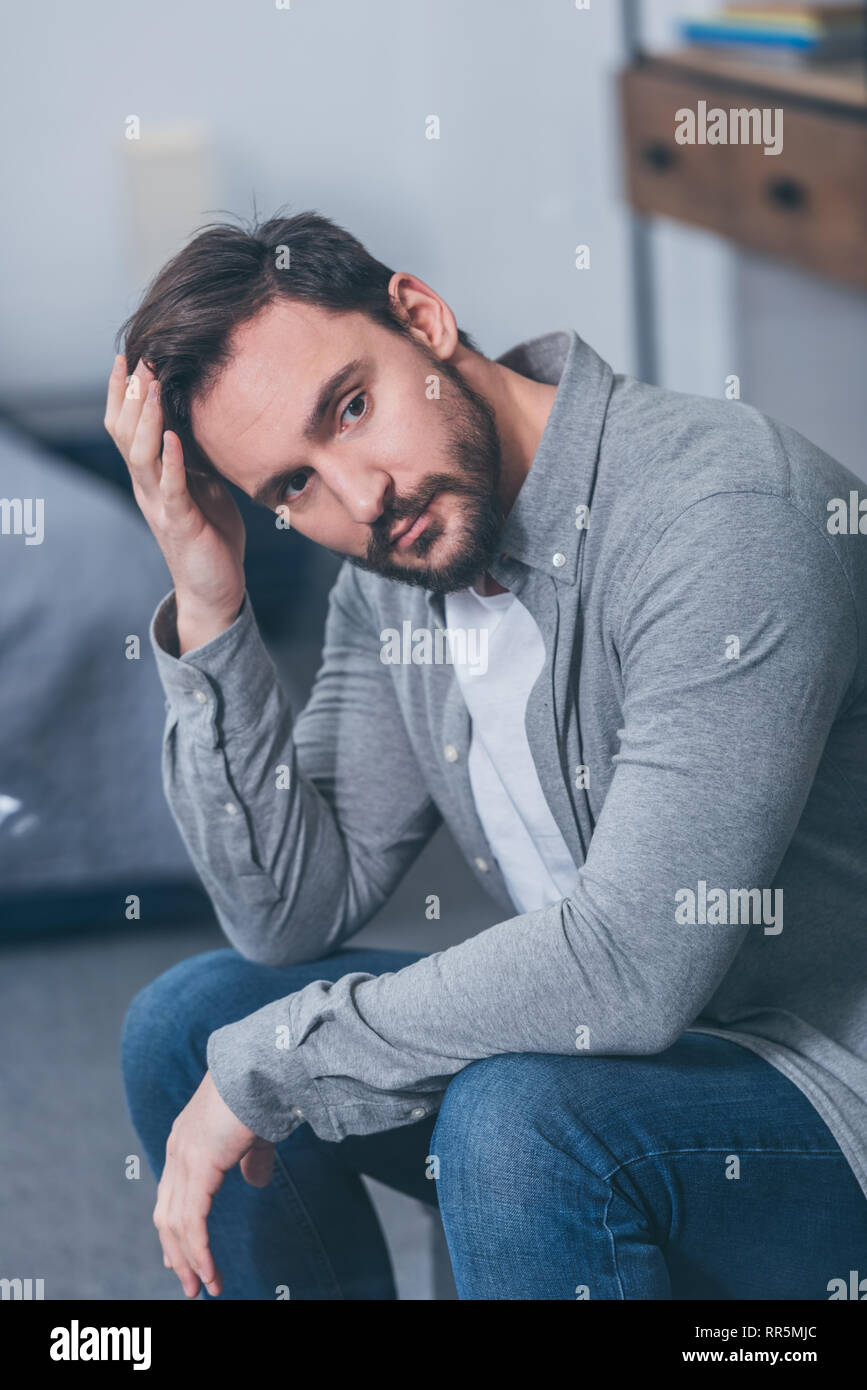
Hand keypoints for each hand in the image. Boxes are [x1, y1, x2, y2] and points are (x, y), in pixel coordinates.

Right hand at [104, 354, 245, 651]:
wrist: (215, 591)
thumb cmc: (212, 539)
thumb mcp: (207, 489)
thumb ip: (199, 460)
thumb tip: (204, 424)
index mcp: (152, 477)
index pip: (127, 428)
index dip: (124, 394)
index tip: (128, 358)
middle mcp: (148, 488)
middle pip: (125, 434)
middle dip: (131, 396)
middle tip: (138, 360)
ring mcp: (161, 506)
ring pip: (141, 456)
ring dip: (147, 420)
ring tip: (152, 387)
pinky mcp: (180, 524)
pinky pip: (172, 488)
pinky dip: (173, 462)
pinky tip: (174, 438)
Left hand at [153, 1069, 275, 1298]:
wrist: (263, 1066)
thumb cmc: (263, 1092)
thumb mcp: (254, 1132)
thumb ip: (251, 1158)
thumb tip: (255, 1181)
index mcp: (186, 1139)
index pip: (171, 1194)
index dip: (174, 1229)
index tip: (180, 1259)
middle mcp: (178, 1150)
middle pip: (166, 1215)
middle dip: (176, 1253)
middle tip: (190, 1284)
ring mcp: (185, 1157)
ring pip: (177, 1224)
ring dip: (189, 1261)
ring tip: (204, 1287)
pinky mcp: (199, 1165)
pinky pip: (193, 1221)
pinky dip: (199, 1251)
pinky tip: (208, 1271)